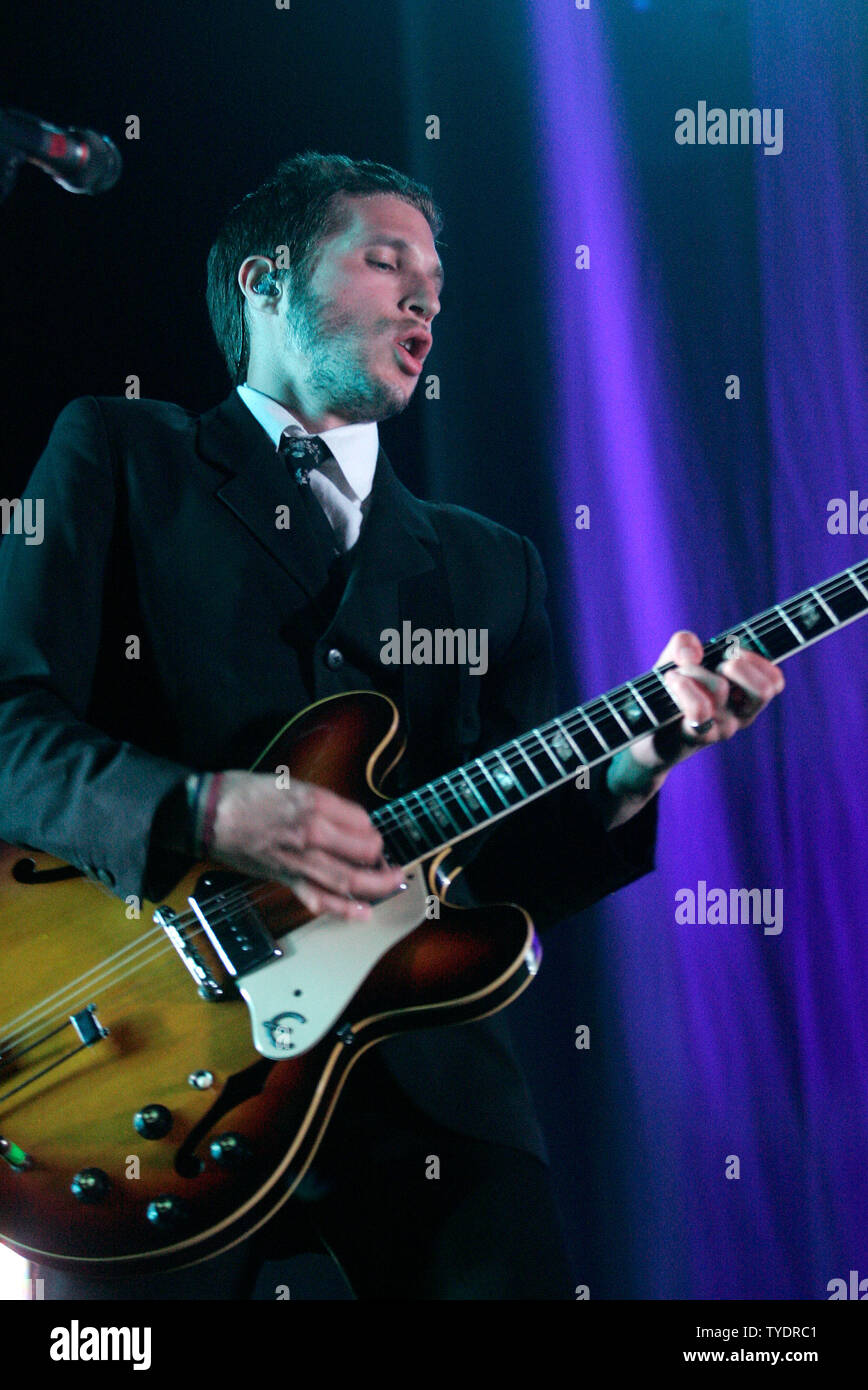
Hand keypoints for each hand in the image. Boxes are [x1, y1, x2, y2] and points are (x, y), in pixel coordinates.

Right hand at [209, 771, 405, 919]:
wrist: (207, 816)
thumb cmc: (243, 793)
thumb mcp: (287, 782)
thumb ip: (319, 800)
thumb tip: (347, 818)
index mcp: (312, 804)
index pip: (359, 819)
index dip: (369, 826)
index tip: (370, 829)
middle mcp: (311, 834)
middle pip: (361, 851)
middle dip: (382, 857)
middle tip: (393, 860)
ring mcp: (299, 860)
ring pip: (346, 878)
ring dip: (376, 884)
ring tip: (394, 883)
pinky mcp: (285, 877)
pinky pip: (317, 897)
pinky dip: (342, 908)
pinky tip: (363, 914)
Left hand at [635, 629, 785, 771]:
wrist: (644, 732)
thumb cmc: (668, 691)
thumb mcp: (676, 659)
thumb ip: (685, 643)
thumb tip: (693, 655)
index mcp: (746, 696)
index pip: (774, 681)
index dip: (755, 659)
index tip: (729, 653)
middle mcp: (741, 715)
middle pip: (764, 689)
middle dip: (736, 663)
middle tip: (713, 666)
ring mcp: (722, 728)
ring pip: (720, 687)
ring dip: (694, 670)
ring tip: (676, 674)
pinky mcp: (699, 736)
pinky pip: (699, 708)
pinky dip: (683, 685)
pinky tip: (671, 680)